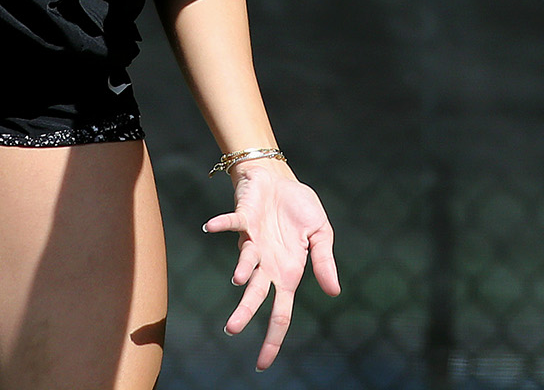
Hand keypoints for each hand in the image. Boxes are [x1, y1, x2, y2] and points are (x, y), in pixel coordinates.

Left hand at [201, 160, 340, 369]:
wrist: (279, 179)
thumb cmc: (299, 208)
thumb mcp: (322, 234)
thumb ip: (324, 262)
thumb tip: (333, 293)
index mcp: (288, 272)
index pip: (280, 313)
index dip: (272, 338)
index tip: (261, 364)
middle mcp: (267, 263)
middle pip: (255, 294)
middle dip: (245, 312)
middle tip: (231, 329)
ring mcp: (253, 242)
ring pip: (244, 263)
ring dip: (242, 270)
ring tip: (239, 280)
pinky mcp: (244, 218)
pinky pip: (232, 223)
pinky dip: (222, 225)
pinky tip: (209, 227)